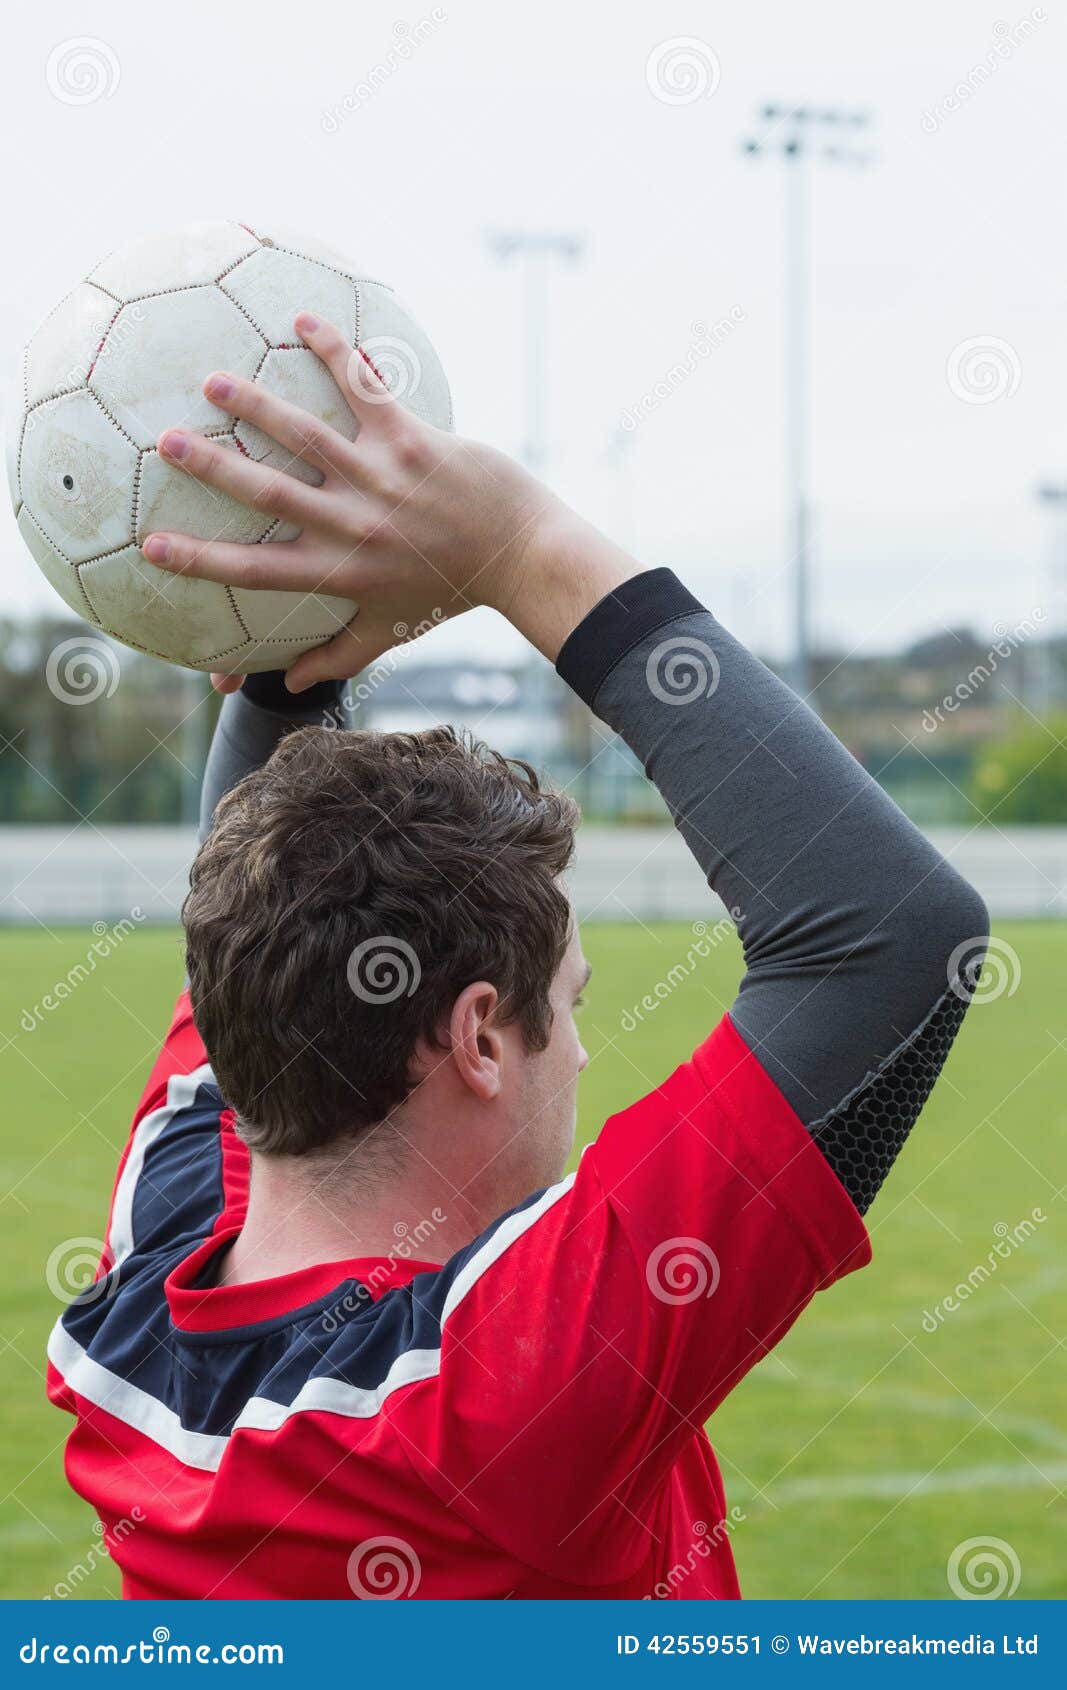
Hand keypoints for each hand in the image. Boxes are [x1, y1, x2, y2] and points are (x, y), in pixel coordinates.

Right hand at [144, 313, 639, 688]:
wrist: (518, 553)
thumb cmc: (448, 595)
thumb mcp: (389, 631)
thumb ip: (335, 658)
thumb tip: (288, 685)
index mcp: (340, 572)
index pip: (256, 571)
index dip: (201, 562)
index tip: (151, 547)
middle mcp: (355, 525)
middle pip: (269, 494)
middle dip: (213, 468)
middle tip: (165, 442)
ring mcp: (382, 478)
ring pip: (308, 434)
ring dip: (257, 405)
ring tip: (212, 381)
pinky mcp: (412, 440)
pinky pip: (366, 389)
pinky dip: (336, 352)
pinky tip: (301, 320)